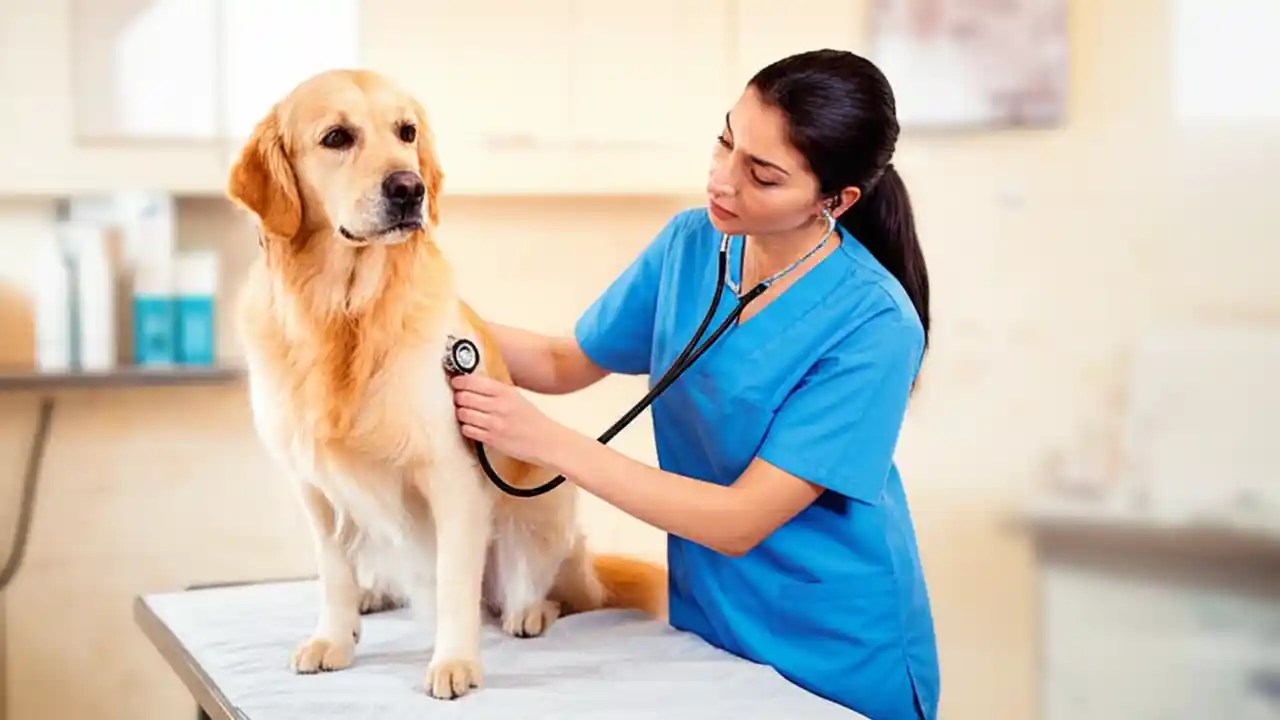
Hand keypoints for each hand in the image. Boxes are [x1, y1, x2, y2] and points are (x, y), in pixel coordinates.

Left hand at [450, 374, 566, 466]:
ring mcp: (494, 424)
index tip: (456, 382)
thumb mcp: (516, 398)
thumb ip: (496, 390)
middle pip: (464, 397)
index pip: (473, 381)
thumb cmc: (532, 421)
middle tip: (460, 398)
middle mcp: (499, 406)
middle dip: (459, 397)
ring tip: (467, 413)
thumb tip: (473, 381)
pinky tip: (473, 426)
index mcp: (505, 392)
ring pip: (463, 413)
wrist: (546, 441)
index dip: (459, 381)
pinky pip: (468, 430)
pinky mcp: (491, 439)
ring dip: (461, 413)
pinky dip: (467, 428)